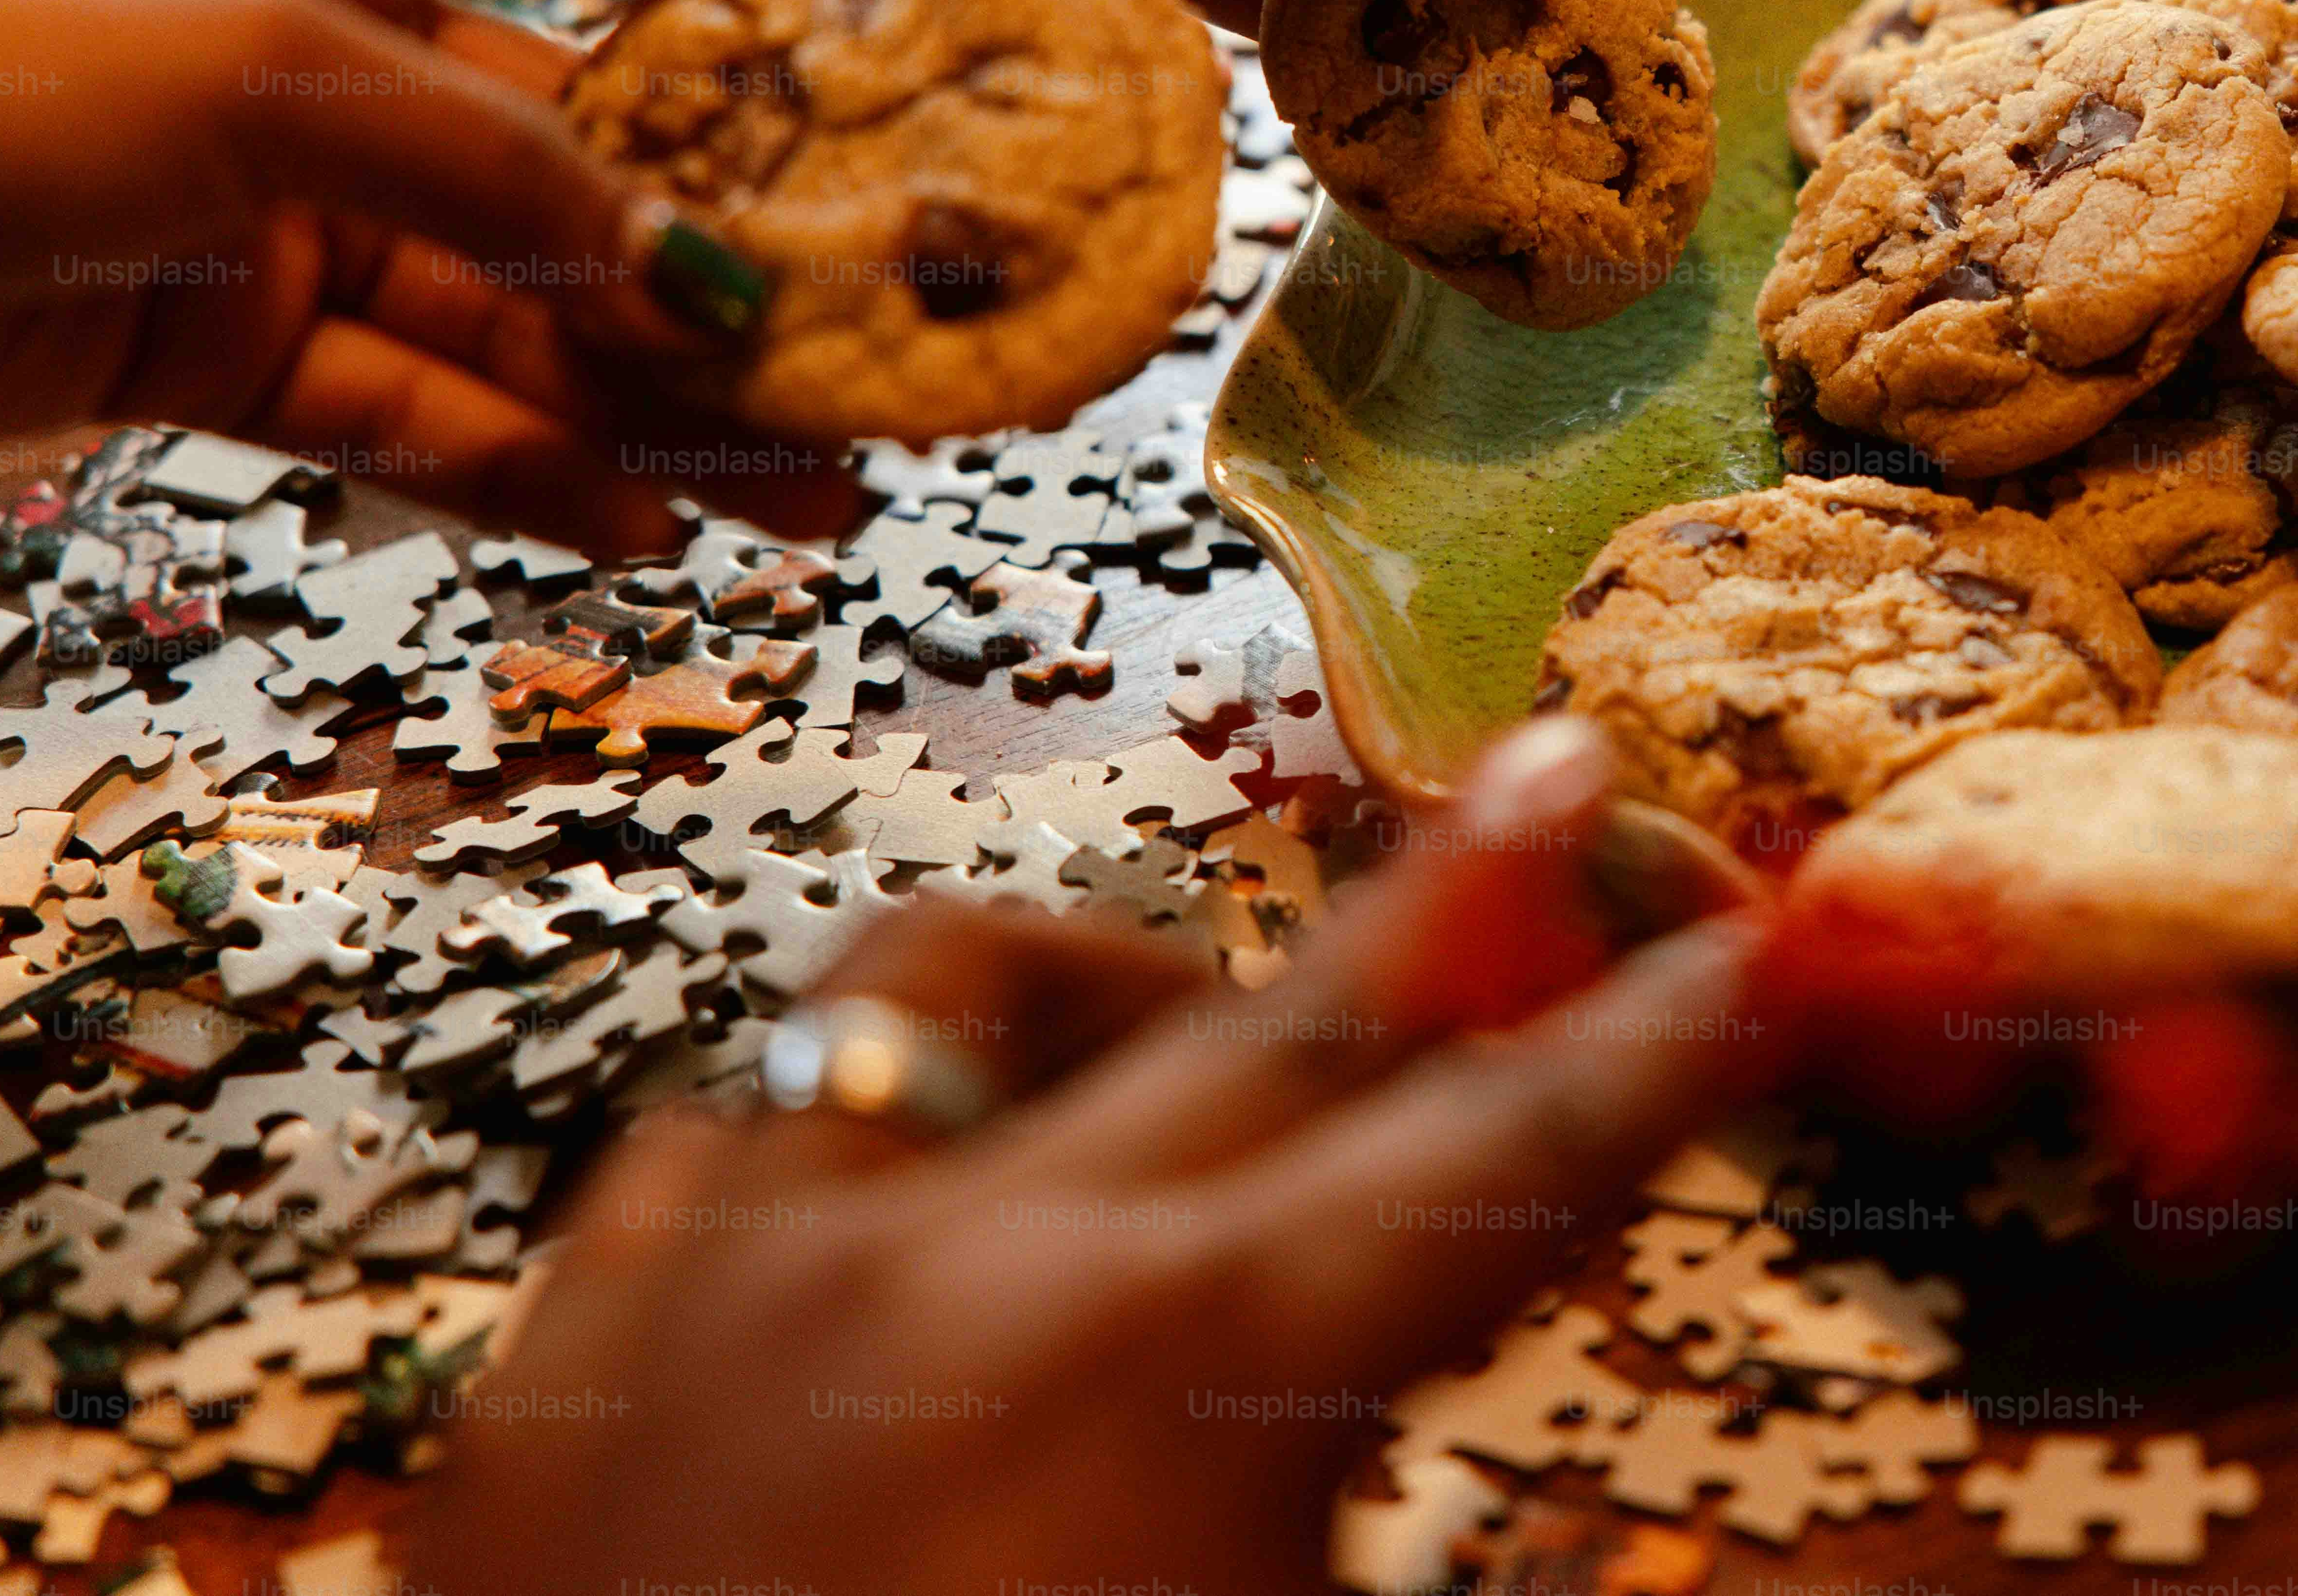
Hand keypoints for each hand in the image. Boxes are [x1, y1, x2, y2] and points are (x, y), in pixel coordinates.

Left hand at [0, 0, 911, 553]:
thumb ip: (479, 162)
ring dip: (657, 391)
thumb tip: (663, 266)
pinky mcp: (200, 338)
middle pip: (571, 115)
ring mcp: (256, 187)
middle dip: (726, 219)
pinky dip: (518, 472)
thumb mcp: (240, 60)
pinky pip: (405, 407)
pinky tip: (643, 529)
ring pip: (510, 294)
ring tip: (810, 483)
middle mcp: (296, 15)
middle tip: (878, 303)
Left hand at [410, 722, 1775, 1595]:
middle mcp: (962, 1272)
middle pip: (1283, 1023)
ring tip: (1199, 1011)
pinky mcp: (552, 1384)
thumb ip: (1500, 1569)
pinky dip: (839, 1133)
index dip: (1652, 1048)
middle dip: (1458, 901)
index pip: (1497, 1152)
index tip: (1745, 953)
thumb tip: (1718, 1554)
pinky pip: (714, 1146)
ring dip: (1110, 988)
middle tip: (1556, 780)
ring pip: (939, 1004)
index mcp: (1181, 1370)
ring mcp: (729, 1299)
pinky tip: (898, 1169)